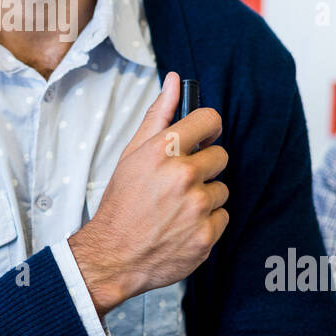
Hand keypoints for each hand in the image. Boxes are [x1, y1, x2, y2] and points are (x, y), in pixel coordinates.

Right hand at [68, 72, 229, 316]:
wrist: (114, 255)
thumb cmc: (122, 203)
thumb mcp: (133, 154)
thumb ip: (158, 115)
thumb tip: (175, 80)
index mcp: (164, 151)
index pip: (210, 120)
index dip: (207, 129)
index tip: (202, 139)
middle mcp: (183, 176)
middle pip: (221, 156)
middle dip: (204, 167)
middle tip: (179, 183)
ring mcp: (197, 207)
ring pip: (221, 189)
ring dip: (205, 197)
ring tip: (177, 208)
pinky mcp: (207, 235)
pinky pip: (222, 217)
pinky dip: (206, 223)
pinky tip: (183, 226)